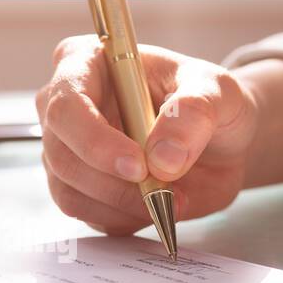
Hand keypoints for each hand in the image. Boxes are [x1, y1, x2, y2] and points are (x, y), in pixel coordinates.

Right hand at [35, 36, 257, 233]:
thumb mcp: (217, 91)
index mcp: (88, 64)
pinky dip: (125, 218)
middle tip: (162, 189)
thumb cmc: (209, 102)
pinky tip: (157, 204)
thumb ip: (194, 113)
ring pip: (70, 192)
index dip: (95, 140)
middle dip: (113, 182)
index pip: (66, 104)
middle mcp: (67, 108)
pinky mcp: (80, 188)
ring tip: (171, 196)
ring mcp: (69, 151)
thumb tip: (163, 157)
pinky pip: (88, 215)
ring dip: (122, 204)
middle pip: (61, 155)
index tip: (139, 165)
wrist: (221, 143)